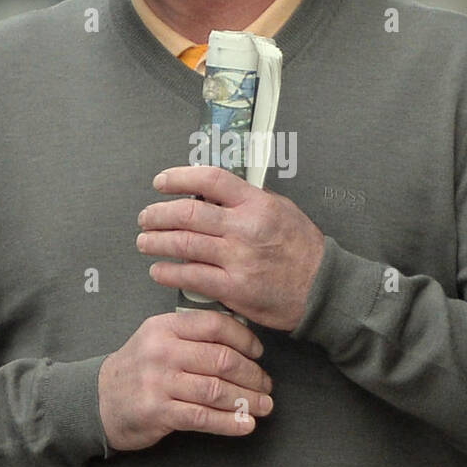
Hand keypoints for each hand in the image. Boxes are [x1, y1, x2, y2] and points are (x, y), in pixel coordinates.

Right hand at [97, 311, 273, 452]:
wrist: (98, 399)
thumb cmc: (138, 368)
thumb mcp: (157, 338)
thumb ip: (192, 333)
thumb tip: (242, 336)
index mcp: (165, 327)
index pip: (215, 326)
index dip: (245, 339)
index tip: (258, 354)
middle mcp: (162, 351)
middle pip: (222, 360)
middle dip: (252, 374)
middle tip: (266, 385)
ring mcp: (159, 382)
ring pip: (216, 390)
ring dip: (247, 400)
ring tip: (264, 405)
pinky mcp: (158, 411)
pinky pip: (202, 417)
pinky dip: (229, 422)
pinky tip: (245, 424)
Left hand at [136, 166, 325, 331]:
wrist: (322, 288)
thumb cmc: (303, 250)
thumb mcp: (282, 210)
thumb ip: (249, 200)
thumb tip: (216, 191)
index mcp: (256, 203)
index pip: (210, 180)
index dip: (179, 178)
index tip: (161, 182)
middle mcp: (244, 228)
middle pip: (188, 212)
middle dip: (158, 214)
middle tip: (146, 217)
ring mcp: (238, 259)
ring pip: (184, 244)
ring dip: (156, 242)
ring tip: (144, 241)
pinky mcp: (234, 288)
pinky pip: (192, 277)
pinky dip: (169, 272)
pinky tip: (159, 270)